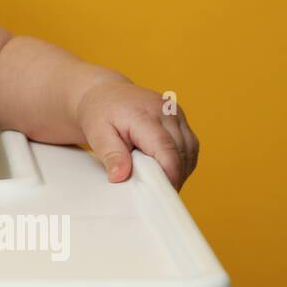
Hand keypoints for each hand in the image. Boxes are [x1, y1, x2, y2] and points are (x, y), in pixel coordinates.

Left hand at [74, 78, 199, 190]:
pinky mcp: (180, 117)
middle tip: (157, 193)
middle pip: (181, 151)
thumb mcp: (96, 133)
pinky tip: (167, 169)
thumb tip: (120, 176)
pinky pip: (189, 144)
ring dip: (180, 169)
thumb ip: (110, 154)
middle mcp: (165, 110)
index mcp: (143, 114)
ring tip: (161, 182)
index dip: (169, 173)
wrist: (104, 93)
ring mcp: (175, 113)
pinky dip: (182, 160)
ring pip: (190, 149)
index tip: (164, 192)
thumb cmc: (99, 113)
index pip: (165, 147)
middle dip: (174, 175)